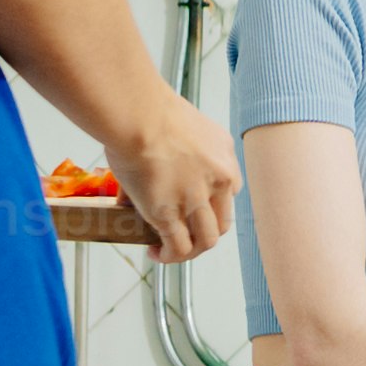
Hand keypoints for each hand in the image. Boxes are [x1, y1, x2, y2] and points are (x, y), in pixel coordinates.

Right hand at [112, 99, 238, 264]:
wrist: (138, 113)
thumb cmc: (148, 110)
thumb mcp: (184, 126)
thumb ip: (180, 150)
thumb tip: (160, 170)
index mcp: (225, 156)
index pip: (228, 192)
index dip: (210, 205)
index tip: (191, 209)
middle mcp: (219, 180)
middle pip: (222, 221)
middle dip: (203, 232)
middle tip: (182, 234)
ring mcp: (195, 199)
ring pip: (206, 240)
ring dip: (190, 251)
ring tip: (168, 250)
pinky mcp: (169, 213)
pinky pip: (179, 247)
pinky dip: (170, 256)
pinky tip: (156, 253)